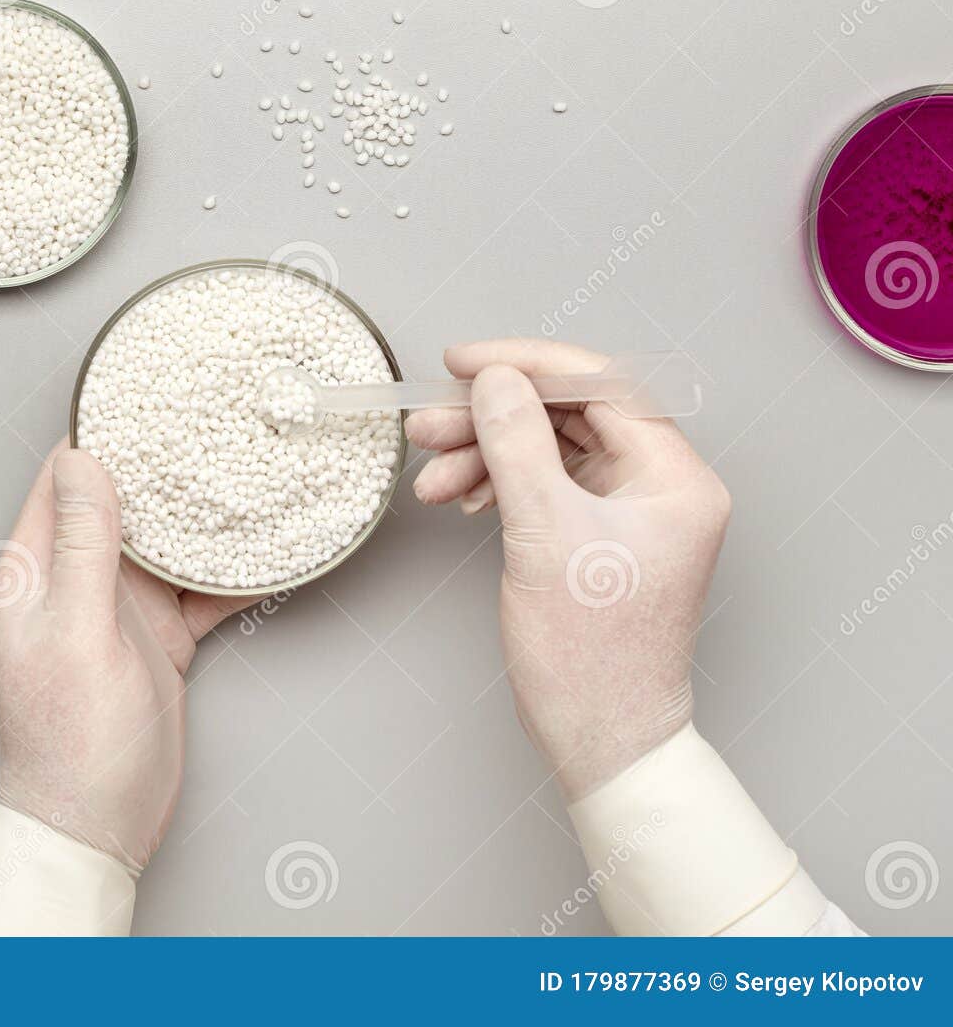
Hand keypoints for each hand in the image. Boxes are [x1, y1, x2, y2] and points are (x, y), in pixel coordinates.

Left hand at [0, 444, 249, 870]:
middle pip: (124, 501)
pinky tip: (268, 548)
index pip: (63, 478)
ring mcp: (120, 609)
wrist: (94, 826)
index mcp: (36, 570)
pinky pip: (201, 590)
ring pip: (168, 542)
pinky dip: (233, 571)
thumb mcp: (78, 633)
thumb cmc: (69, 743)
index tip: (146, 395)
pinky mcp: (159, 639)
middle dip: (166, 464)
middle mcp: (76, 580)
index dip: (102, 432)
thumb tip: (83, 459)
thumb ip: (83, 548)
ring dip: (206, 514)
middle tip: (216, 421)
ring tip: (251, 470)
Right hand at [406, 339, 731, 799]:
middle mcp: (661, 487)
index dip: (526, 365)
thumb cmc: (592, 657)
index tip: (462, 362)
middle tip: (428, 424)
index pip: (601, 387)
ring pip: (550, 450)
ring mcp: (631, 512)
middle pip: (569, 416)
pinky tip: (460, 496)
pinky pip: (546, 485)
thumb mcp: (545, 536)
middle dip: (493, 418)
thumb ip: (517, 446)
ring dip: (485, 453)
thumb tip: (495, 380)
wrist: (603, 740)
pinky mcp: (599, 536)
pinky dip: (499, 484)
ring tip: (430, 473)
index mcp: (675, 478)